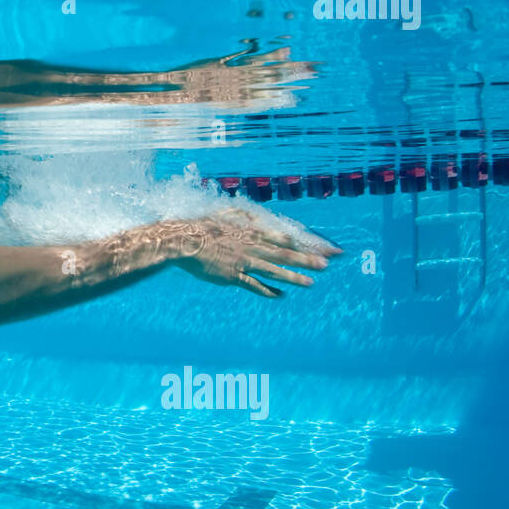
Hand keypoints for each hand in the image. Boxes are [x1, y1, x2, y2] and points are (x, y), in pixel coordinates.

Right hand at [165, 208, 338, 297]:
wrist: (183, 241)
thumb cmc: (202, 226)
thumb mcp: (226, 214)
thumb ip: (244, 215)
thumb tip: (257, 216)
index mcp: (251, 231)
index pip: (283, 238)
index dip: (303, 243)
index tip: (319, 247)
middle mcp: (251, 246)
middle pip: (284, 254)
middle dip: (306, 260)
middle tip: (325, 266)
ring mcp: (243, 261)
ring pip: (273, 270)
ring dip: (293, 277)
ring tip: (310, 283)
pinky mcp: (233, 275)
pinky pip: (254, 285)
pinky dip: (269, 290)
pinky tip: (281, 295)